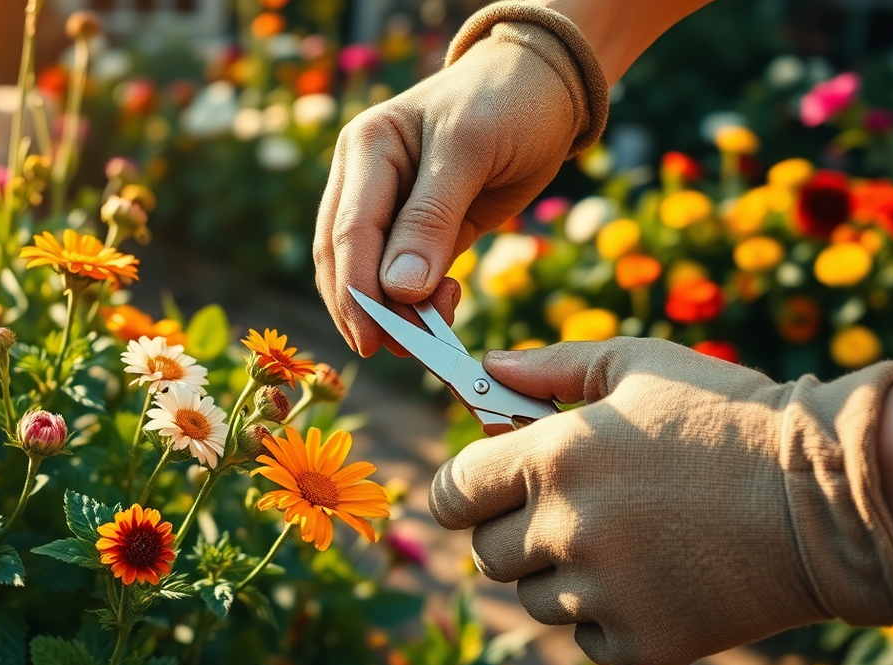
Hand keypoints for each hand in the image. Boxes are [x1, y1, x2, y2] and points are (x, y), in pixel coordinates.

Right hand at [313, 27, 581, 355]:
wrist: (547, 84)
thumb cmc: (510, 102)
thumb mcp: (472, 149)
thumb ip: (431, 219)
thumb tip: (397, 291)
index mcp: (366, 148)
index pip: (348, 232)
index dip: (357, 291)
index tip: (377, 340)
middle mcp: (364, 179)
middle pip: (344, 260)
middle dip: (369, 311)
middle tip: (402, 352)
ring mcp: (388, 206)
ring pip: (368, 275)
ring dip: (393, 314)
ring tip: (431, 336)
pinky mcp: (419, 230)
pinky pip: (403, 277)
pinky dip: (416, 304)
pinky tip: (445, 307)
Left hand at [429, 338, 892, 664]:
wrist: (828, 494)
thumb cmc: (728, 415)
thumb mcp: (639, 364)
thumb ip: (551, 366)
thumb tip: (487, 367)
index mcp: (552, 457)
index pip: (451, 493)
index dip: (459, 491)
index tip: (477, 491)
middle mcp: (565, 528)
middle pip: (487, 553)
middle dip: (512, 531)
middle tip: (564, 510)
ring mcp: (604, 591)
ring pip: (534, 599)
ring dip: (559, 573)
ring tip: (621, 539)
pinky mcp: (644, 640)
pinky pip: (587, 637)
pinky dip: (607, 614)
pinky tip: (652, 575)